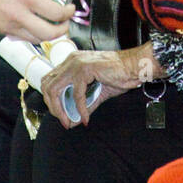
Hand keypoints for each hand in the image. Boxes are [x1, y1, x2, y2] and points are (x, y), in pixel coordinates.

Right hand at [0, 0, 71, 42]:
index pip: (56, 13)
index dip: (68, 13)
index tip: (70, 8)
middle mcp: (19, 15)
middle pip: (49, 34)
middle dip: (63, 29)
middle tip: (65, 22)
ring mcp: (8, 26)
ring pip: (35, 39)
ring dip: (48, 34)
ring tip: (51, 24)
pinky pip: (20, 37)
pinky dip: (31, 33)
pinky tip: (31, 22)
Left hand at [40, 43, 159, 127]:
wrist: (135, 66)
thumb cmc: (120, 75)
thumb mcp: (98, 92)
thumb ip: (84, 105)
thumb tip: (74, 120)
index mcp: (71, 62)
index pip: (49, 80)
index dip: (50, 100)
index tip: (60, 115)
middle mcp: (71, 60)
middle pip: (47, 85)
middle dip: (52, 106)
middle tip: (63, 120)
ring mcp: (76, 63)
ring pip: (56, 89)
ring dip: (60, 109)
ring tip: (69, 121)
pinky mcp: (85, 69)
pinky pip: (76, 94)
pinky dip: (80, 109)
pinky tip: (85, 118)